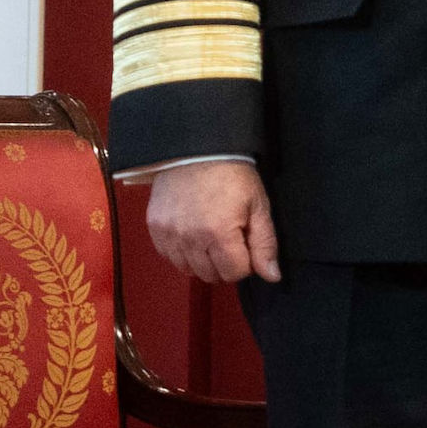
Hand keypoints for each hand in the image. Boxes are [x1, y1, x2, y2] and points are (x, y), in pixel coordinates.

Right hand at [146, 162, 280, 285]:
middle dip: (225, 264)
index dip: (245, 263)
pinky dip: (182, 253)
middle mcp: (190, 238)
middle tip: (230, 241)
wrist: (197, 151)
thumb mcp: (258, 206)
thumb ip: (265, 244)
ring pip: (188, 270)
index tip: (246, 244)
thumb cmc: (233, 176)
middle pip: (211, 275)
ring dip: (203, 262)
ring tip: (211, 238)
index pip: (234, 273)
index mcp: (219, 233)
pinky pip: (168, 256)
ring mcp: (168, 234)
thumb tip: (272, 277)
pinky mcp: (154, 227)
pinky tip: (193, 236)